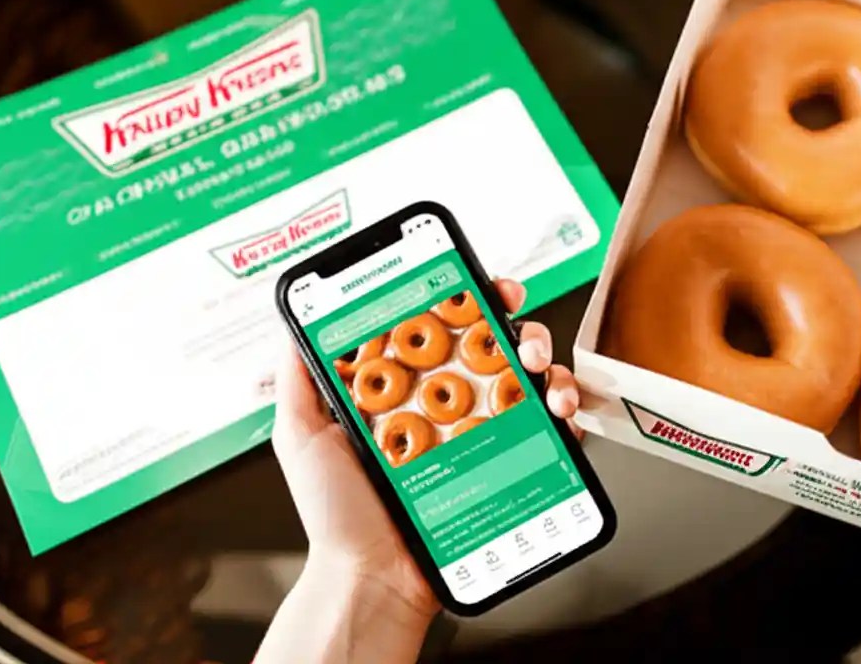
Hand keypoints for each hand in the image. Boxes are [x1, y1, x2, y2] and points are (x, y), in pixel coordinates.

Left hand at [257, 279, 580, 663]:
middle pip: (496, 344)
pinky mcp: (510, 466)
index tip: (480, 282)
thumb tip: (294, 321)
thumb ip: (299, 379)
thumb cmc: (337, 515)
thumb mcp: (302, 436)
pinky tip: (559, 411)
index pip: (442, 327)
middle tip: (516, 329)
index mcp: (406, 388)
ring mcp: (483, 435)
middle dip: (517, 323)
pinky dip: (566, 413)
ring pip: (531, 379)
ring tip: (540, 374)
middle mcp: (450, 405)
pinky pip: (551, 432)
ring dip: (547, 363)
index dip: (466, 297)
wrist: (373, 577)